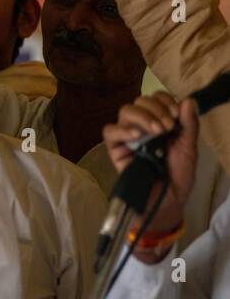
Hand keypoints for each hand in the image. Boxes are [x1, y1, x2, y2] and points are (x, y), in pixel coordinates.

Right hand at [102, 92, 198, 243]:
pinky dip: (122, 130)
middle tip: (168, 127)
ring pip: (125, 112)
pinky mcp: (115, 150)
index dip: (165, 101)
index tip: (176, 115)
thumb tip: (188, 100)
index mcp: (159, 122)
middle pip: (139, 102)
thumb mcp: (189, 148)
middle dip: (156, 109)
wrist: (168, 200)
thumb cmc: (178, 175)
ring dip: (142, 116)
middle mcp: (142, 126)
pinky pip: (110, 132)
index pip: (155, 99)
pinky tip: (136, 136)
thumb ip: (189, 125)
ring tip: (156, 132)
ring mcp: (127, 137)